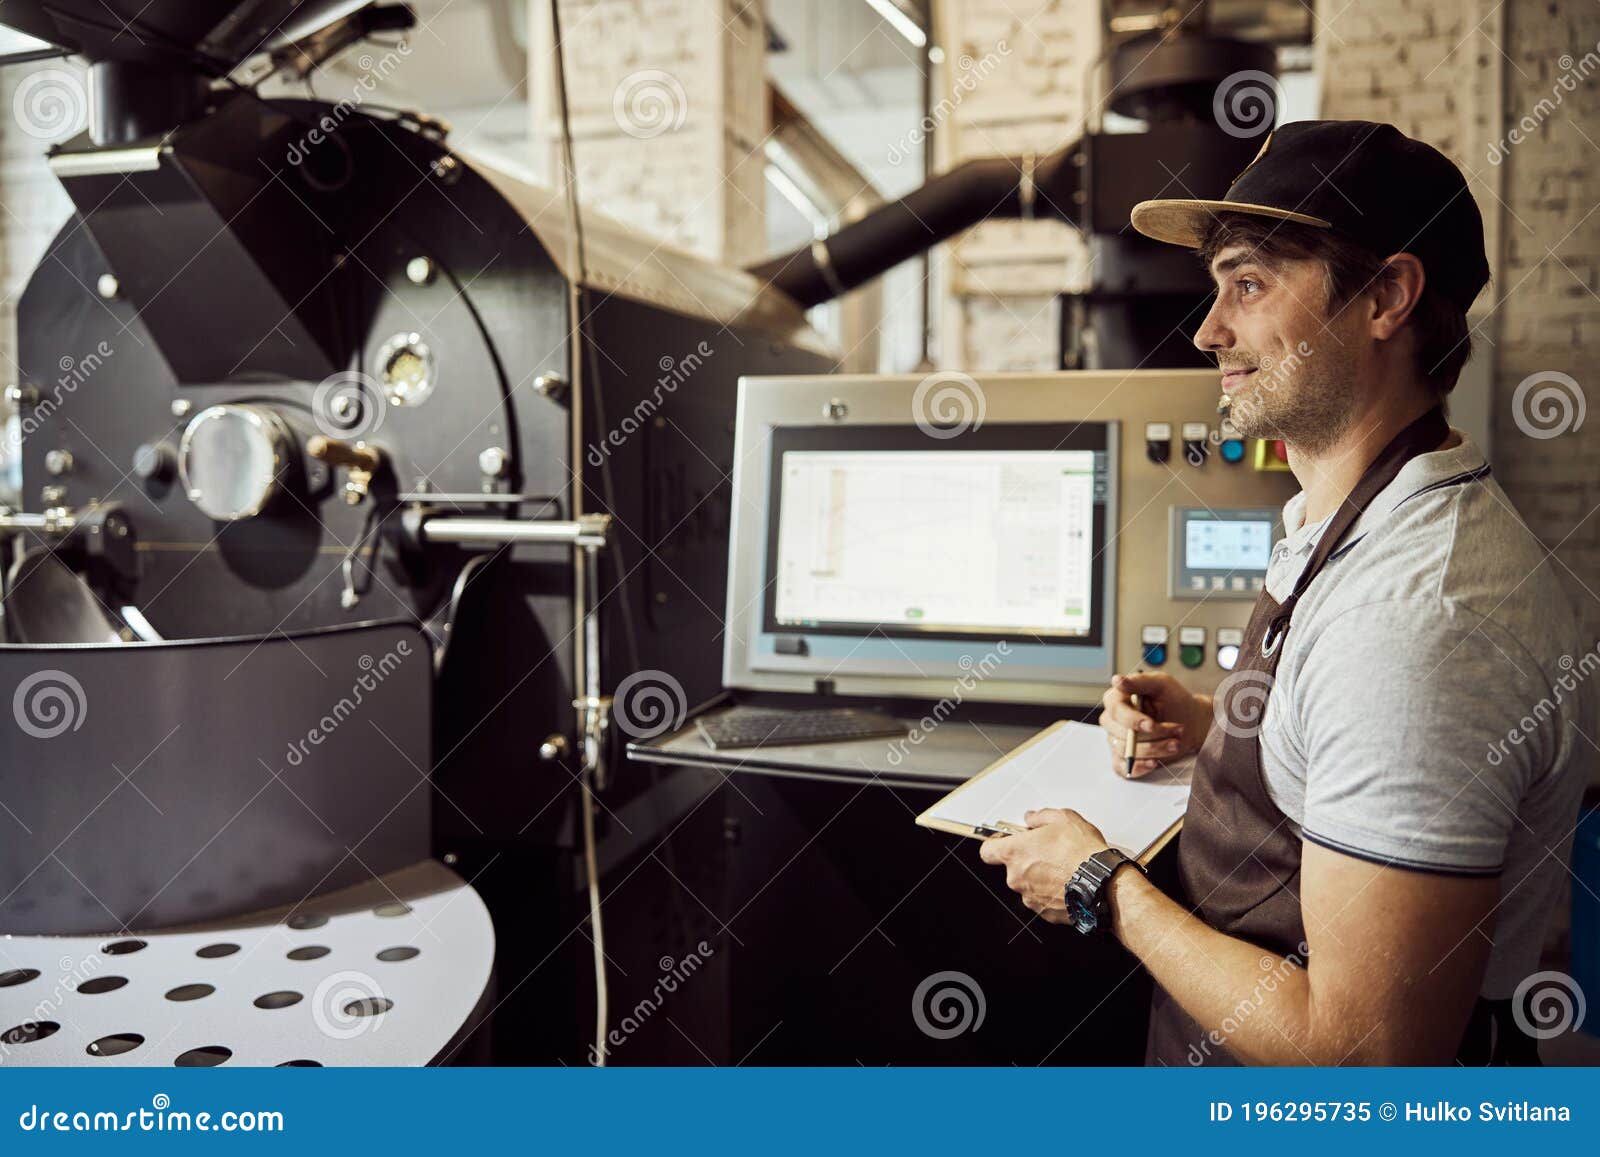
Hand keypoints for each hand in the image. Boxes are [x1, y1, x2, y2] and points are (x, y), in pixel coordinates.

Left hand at [978, 807, 1109, 924]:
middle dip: (1027, 859)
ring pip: (1028, 884)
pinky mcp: (1044, 912)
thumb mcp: (1063, 818)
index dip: (996, 843)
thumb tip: (1032, 818)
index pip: (987, 851)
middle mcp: (1017, 877)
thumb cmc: (1082, 853)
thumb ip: (1040, 817)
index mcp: (1014, 853)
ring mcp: (1030, 897)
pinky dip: (1052, 892)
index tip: (1005, 839)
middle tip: (1048, 850)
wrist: (1102, 885)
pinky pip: (1042, 899)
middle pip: (1012, 867)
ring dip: (1040, 876)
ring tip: (1063, 867)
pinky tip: (1068, 882)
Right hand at [1098, 671, 1211, 777]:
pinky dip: (1138, 767)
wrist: (1190, 722)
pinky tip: (1154, 763)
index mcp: (1117, 699)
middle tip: (1177, 731)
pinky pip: (1121, 768)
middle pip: (1121, 734)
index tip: (1151, 725)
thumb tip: (1117, 680)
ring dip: (1154, 750)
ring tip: (1175, 744)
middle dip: (1152, 736)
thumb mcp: (1162, 684)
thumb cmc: (1175, 700)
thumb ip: (1140, 681)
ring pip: (1127, 751)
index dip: (1132, 720)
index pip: (1115, 711)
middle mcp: (1113, 721)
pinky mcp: (1124, 758)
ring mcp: (1116, 740)